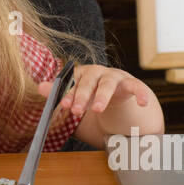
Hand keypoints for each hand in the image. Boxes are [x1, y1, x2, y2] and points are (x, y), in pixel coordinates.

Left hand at [37, 64, 157, 125]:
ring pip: (108, 84)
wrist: (116, 89)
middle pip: (89, 82)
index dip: (68, 93)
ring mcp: (114, 77)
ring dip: (102, 96)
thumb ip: (60, 92)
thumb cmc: (91, 91)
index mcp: (82, 74)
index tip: (63, 105)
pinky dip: (141, 93)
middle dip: (82, 96)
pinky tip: (143, 102)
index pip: (73, 82)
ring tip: (97, 109)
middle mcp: (98, 73)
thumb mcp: (76, 93)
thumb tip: (40, 87)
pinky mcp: (130, 84)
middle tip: (76, 111)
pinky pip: (137, 87)